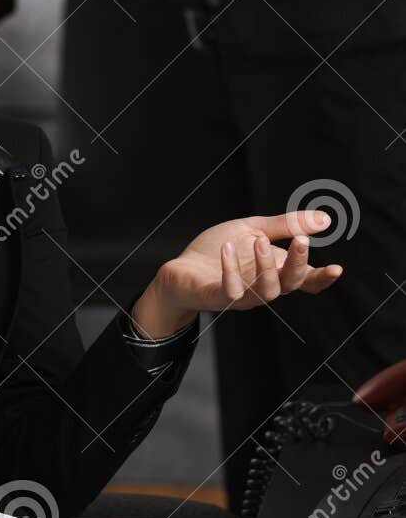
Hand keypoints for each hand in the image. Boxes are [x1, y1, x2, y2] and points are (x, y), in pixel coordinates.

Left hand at [132, 210, 342, 337]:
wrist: (181, 268)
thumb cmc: (218, 250)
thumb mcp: (253, 229)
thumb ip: (285, 225)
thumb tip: (325, 220)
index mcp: (275, 270)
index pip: (305, 279)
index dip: (322, 278)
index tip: (337, 269)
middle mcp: (262, 286)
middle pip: (290, 284)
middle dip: (298, 264)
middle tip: (300, 240)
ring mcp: (242, 294)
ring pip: (265, 292)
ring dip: (266, 266)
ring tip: (260, 241)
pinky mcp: (218, 297)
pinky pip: (231, 290)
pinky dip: (231, 270)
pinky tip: (228, 250)